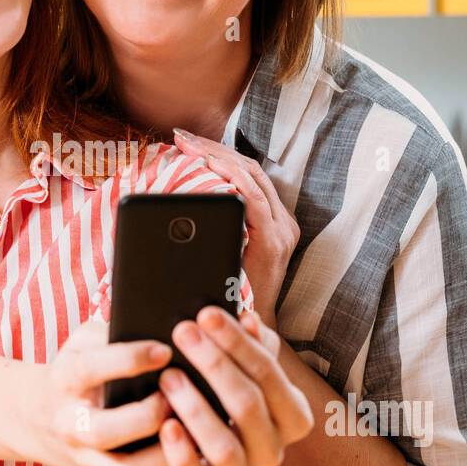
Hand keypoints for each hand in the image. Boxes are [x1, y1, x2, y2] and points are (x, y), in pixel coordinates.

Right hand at [18, 320, 180, 465]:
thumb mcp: (82, 342)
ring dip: (164, 454)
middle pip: (103, 430)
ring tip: (193, 429)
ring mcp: (85, 458)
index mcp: (63, 381)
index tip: (165, 350)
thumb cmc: (73, 370)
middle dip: (146, 415)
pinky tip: (194, 452)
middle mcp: (69, 424)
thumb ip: (112, 333)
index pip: (90, 369)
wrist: (34, 418)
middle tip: (176, 397)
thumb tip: (162, 329)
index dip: (128, 360)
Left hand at [155, 306, 312, 465]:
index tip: (206, 314)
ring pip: (223, 446)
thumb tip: (247, 319)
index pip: (270, 374)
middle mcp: (273, 450)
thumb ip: (248, 344)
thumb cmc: (220, 387)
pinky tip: (165, 426)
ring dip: (195, 409)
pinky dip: (181, 456)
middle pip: (247, 405)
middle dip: (214, 365)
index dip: (238, 343)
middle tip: (181, 333)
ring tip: (168, 377)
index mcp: (292, 415)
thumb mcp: (240, 364)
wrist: (195, 436)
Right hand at [173, 128, 298, 326]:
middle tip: (183, 139)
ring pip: (255, 174)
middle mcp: (283, 227)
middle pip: (252, 173)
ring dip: (222, 154)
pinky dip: (230, 168)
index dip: (221, 165)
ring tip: (190, 142)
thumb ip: (216, 251)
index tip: (193, 152)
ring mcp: (283, 223)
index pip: (249, 188)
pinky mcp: (278, 222)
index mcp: (272, 239)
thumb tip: (187, 223)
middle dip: (215, 151)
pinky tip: (207, 159)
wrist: (258, 326)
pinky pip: (255, 184)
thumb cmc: (237, 309)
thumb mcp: (224, 280)